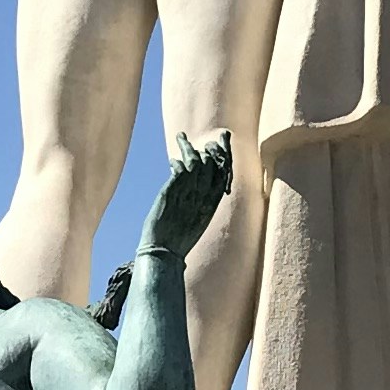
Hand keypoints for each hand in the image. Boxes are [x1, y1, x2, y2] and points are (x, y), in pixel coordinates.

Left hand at [140, 130, 234, 262]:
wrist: (164, 251)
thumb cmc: (178, 240)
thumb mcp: (195, 219)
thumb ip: (199, 201)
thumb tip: (194, 188)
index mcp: (212, 202)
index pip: (224, 171)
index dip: (224, 154)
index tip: (223, 141)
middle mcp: (203, 195)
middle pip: (213, 162)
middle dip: (212, 148)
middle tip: (206, 143)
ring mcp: (189, 191)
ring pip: (196, 160)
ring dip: (189, 147)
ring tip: (181, 139)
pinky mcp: (173, 188)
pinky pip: (180, 167)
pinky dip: (177, 161)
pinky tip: (172, 161)